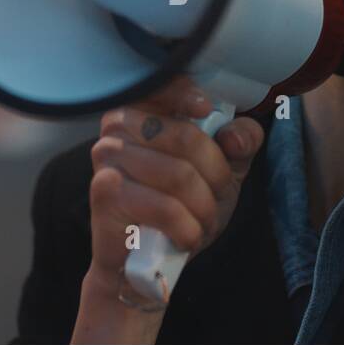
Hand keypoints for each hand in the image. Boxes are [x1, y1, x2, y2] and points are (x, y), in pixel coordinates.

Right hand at [71, 77, 263, 343]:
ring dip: (203, 207)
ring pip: (178, 174)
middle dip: (215, 175)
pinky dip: (187, 228)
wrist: (144, 261)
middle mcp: (117, 125)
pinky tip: (185, 236)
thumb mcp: (221, 170)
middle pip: (186, 137)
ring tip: (200, 221)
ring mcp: (107, 156)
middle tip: (217, 196)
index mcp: (143, 109)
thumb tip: (236, 136)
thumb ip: (239, 143)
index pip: (162, 83)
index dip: (186, 94)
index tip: (206, 110)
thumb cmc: (180, 206)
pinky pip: (165, 206)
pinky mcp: (104, 191)